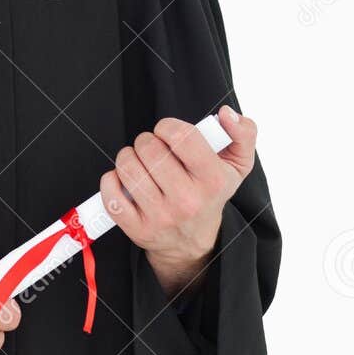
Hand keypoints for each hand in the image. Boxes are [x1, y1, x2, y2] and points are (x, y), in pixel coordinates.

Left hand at [100, 105, 256, 295]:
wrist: (192, 241)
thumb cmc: (210, 194)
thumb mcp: (237, 165)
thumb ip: (242, 133)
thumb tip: (226, 113)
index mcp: (213, 181)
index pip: (181, 136)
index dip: (167, 127)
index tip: (167, 133)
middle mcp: (188, 201)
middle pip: (150, 149)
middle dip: (146, 141)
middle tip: (152, 149)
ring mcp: (161, 217)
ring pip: (127, 168)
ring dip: (127, 157)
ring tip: (138, 162)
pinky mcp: (137, 229)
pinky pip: (111, 195)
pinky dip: (111, 181)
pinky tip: (124, 180)